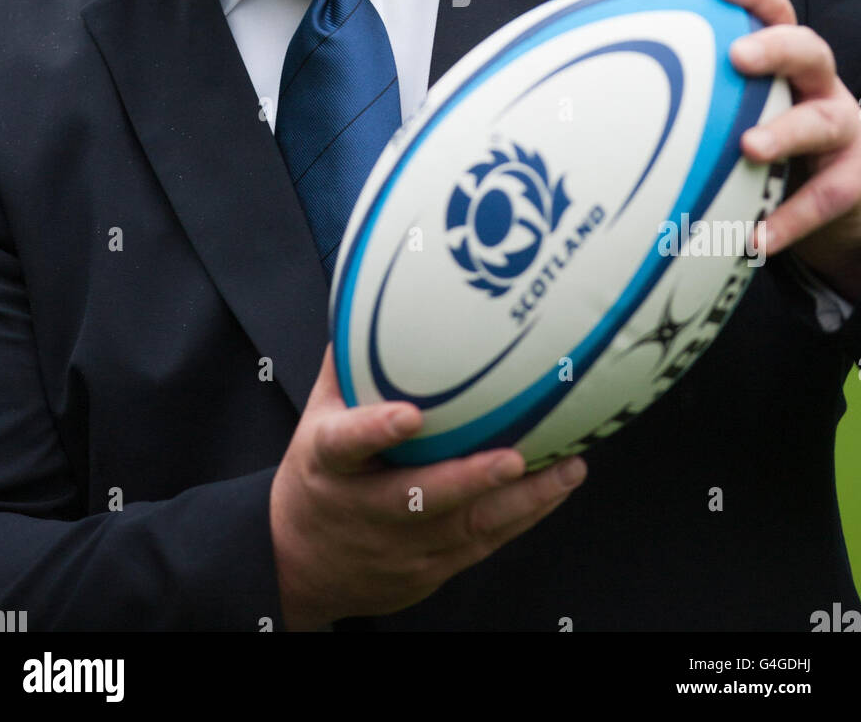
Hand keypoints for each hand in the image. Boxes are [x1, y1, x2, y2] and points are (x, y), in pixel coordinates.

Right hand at [269, 344, 586, 629]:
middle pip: (418, 498)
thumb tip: (370, 298)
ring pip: (465, 526)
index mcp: (329, 463)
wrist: (300, 564)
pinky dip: (525, 517)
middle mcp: (365, 508)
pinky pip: (484, 543)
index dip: (376, 430)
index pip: (347, 443)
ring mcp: (399, 546)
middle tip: (513, 457)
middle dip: (469, 480)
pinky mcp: (430, 569)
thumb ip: (347, 367)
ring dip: (521, 501)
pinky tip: (558, 488)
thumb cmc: (319, 476)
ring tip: (567, 469)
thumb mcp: (316, 421)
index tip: (409, 414)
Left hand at [712, 0, 860, 299]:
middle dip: (775, 48)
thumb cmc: (775, 148)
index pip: (776, 14)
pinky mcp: (855, 181)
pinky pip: (825, 199)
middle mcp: (821, 89)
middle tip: (738, 57)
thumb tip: (604, 96)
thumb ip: (700, 101)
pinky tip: (755, 239)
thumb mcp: (746, 115)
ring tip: (749, 148)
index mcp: (789, 65)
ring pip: (824, 122)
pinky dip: (788, 220)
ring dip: (785, 133)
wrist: (844, 205)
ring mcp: (844, 133)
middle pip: (810, 51)